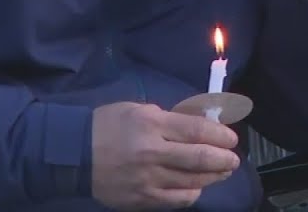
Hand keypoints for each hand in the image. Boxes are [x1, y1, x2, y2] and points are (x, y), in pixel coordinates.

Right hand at [90, 102, 240, 210]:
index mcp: (151, 124)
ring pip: (192, 181)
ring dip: (214, 177)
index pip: (197, 130)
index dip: (221, 135)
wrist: (74, 154)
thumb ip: (171, 118)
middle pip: (200, 158)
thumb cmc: (109, 125)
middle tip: (233, 159)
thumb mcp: (140, 109)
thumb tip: (202, 124)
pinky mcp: (141, 199)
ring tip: (222, 172)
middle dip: (224, 159)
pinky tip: (197, 187)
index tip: (231, 138)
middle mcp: (152, 152)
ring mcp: (147, 179)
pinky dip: (192, 193)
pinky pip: (177, 199)